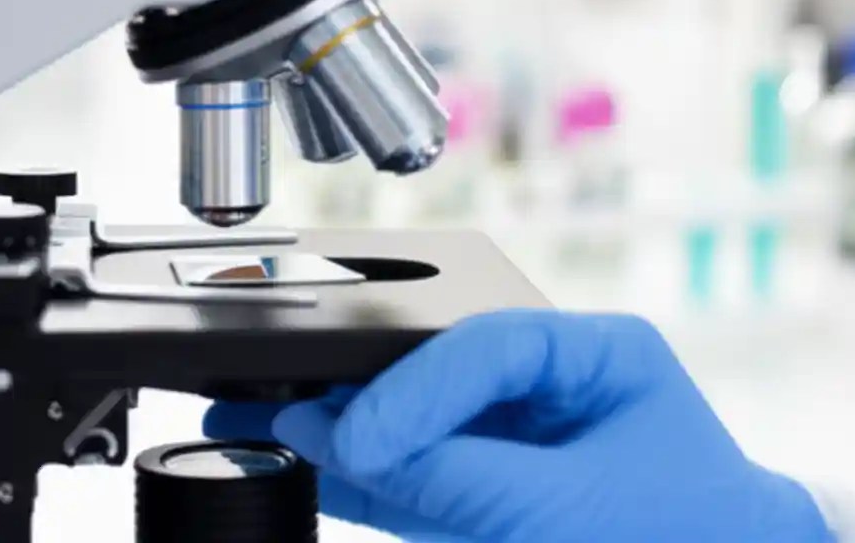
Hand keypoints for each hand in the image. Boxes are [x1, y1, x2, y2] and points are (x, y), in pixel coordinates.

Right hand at [206, 310, 832, 542]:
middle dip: (356, 392)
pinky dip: (357, 475)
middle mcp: (549, 387)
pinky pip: (411, 476)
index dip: (411, 388)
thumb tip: (345, 440)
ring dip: (338, 427)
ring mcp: (514, 440)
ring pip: (410, 422)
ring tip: (259, 419)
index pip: (484, 344)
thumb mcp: (566, 511)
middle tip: (278, 401)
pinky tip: (301, 459)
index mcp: (595, 354)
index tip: (360, 434)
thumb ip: (452, 474)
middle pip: (431, 371)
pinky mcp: (487, 491)